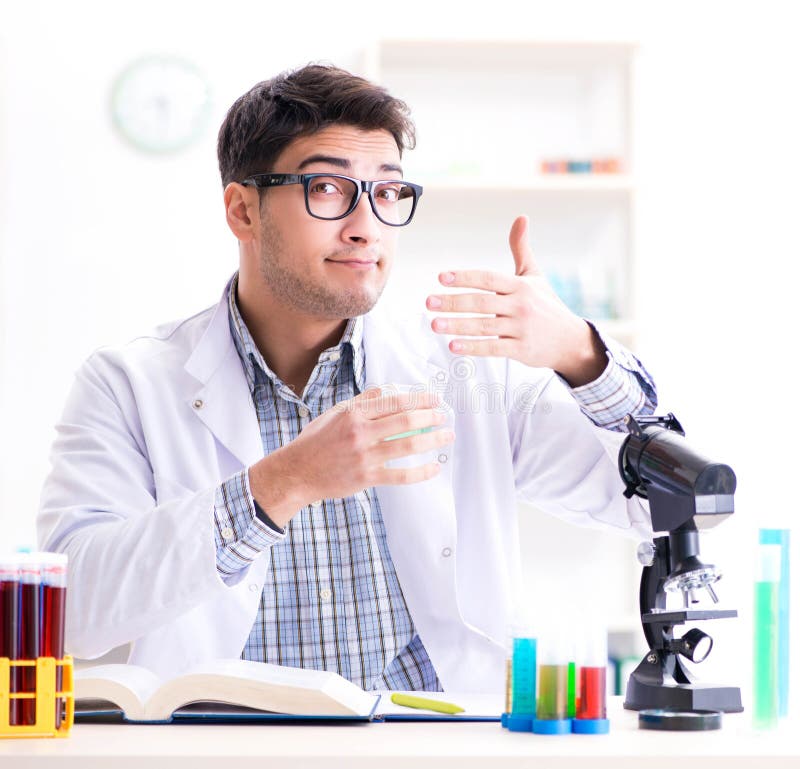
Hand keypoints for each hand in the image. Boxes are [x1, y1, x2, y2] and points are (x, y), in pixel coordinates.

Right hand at [249, 388, 453, 525]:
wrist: (297, 472)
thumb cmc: (316, 441)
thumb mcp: (334, 414)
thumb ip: (361, 402)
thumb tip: (386, 391)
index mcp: (354, 413)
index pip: (394, 402)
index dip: (419, 399)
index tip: (434, 399)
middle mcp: (360, 432)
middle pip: (406, 421)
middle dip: (431, 417)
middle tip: (444, 416)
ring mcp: (364, 456)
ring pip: (407, 446)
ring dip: (432, 440)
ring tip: (447, 436)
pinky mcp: (367, 478)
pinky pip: (401, 475)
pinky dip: (421, 472)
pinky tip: (434, 467)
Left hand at [426, 215, 606, 386]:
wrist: (571, 340)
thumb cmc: (547, 305)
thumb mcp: (535, 275)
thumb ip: (521, 249)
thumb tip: (521, 217)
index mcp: (520, 286)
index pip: (488, 278)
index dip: (465, 277)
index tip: (442, 277)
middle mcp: (521, 305)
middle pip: (482, 302)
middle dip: (453, 302)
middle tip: (429, 302)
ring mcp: (521, 328)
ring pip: (484, 326)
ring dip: (457, 325)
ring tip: (434, 324)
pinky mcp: (521, 349)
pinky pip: (493, 347)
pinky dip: (472, 347)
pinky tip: (453, 345)